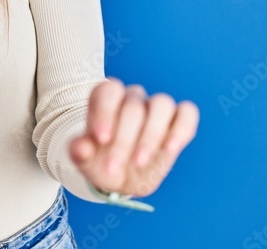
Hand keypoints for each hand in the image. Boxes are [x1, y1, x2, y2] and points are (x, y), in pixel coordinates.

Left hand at [69, 77, 198, 198]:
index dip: (105, 112)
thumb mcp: (84, 160)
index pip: (108, 91)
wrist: (119, 177)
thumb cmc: (100, 161)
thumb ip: (79, 151)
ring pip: (162, 104)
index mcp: (106, 99)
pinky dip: (181, 128)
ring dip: (151, 135)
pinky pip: (187, 113)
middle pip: (133, 106)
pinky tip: (170, 148)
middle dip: (123, 140)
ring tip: (139, 162)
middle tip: (112, 168)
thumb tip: (80, 147)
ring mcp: (156, 108)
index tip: (101, 139)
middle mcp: (132, 98)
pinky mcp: (177, 122)